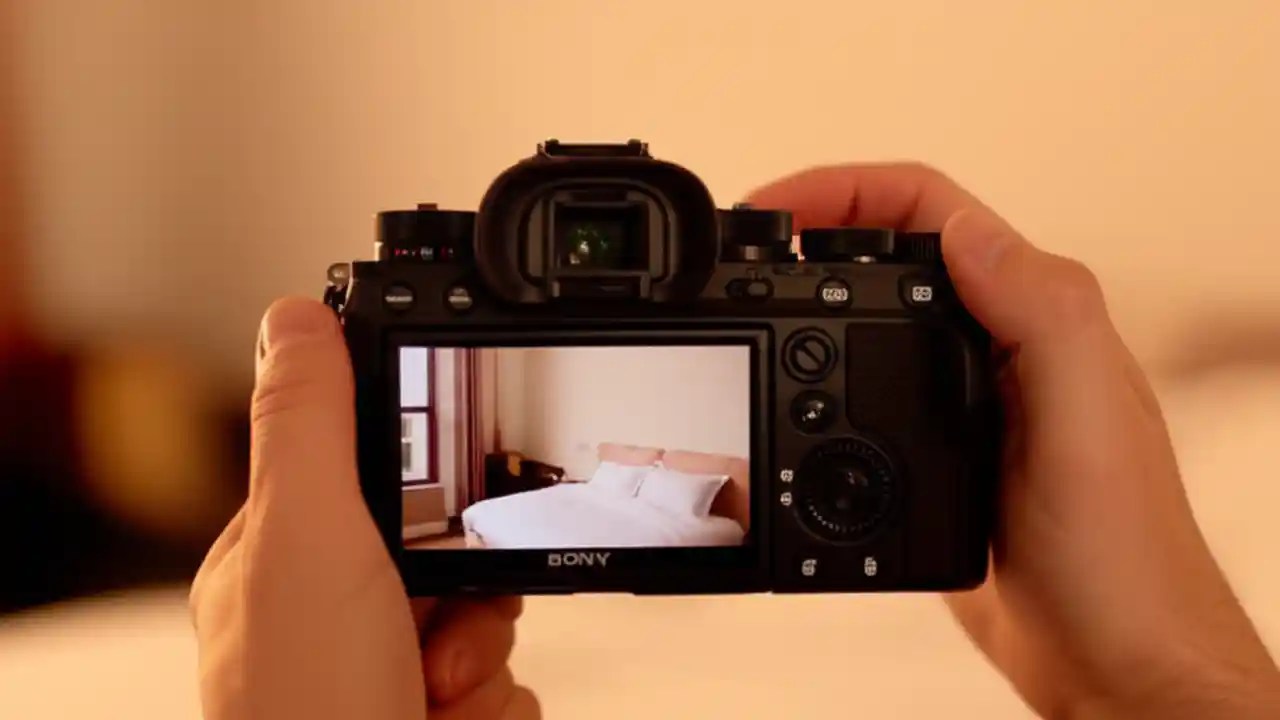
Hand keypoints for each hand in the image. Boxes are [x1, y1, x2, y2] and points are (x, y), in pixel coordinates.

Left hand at [189, 298, 538, 718]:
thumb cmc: (303, 716)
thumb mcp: (305, 542)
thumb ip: (308, 426)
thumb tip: (296, 316)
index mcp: (284, 562)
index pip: (373, 476)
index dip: (421, 481)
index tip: (449, 486)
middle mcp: (336, 619)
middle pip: (453, 547)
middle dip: (464, 591)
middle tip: (429, 626)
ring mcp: (391, 676)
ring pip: (494, 618)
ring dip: (482, 657)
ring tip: (433, 697)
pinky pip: (512, 682)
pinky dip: (496, 707)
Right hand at [747, 164, 1279, 718]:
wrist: (1109, 661)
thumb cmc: (1123, 554)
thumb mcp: (1085, 422)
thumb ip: (1040, 314)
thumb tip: (962, 230)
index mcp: (1032, 314)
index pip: (929, 211)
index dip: (843, 190)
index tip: (771, 208)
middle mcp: (994, 344)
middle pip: (887, 253)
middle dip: (810, 231)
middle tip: (740, 249)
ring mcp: (957, 399)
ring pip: (867, 318)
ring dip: (805, 299)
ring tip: (746, 306)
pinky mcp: (929, 455)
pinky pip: (859, 392)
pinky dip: (812, 376)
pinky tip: (783, 396)